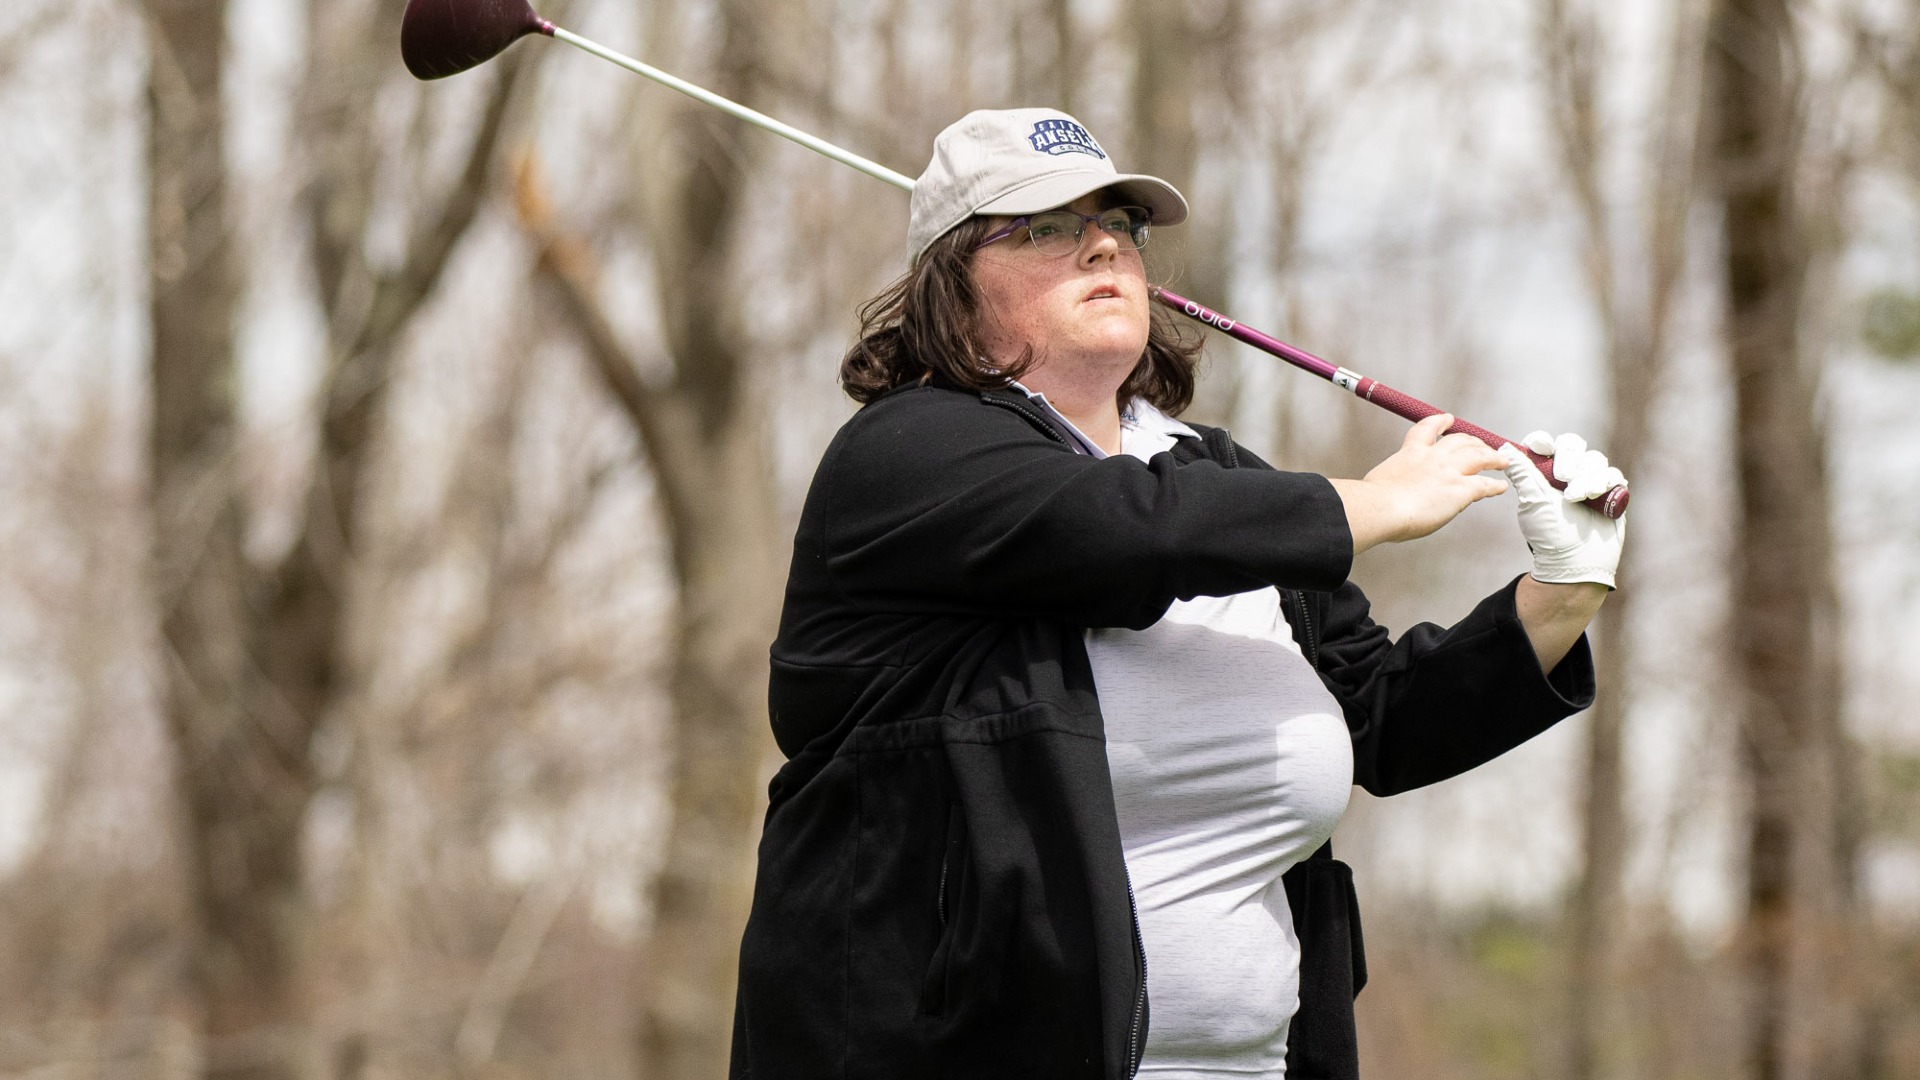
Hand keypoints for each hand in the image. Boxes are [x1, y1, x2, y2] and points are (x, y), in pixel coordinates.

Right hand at [1332, 414, 1509, 553]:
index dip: (1440, 422)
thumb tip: (1376, 496)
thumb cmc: (1371, 502)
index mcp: (1410, 453)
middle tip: (1482, 445)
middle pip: (1460, 440)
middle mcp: (1432, 457)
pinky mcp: (1460, 490)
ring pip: (1479, 456)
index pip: (1427, 429)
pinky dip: (1494, 486)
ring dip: (1493, 457)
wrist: (1380, 507)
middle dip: (1473, 441)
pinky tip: (1501, 487)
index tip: (1448, 419)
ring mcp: (1448, 472)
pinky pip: (1484, 485)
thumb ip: (1385, 484)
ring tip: (1502, 460)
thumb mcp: (1376, 483)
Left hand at [1501, 433, 1626, 588]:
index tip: (1541, 445)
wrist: (1576, 560)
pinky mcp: (1611, 492)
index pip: (1546, 444)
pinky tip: (1594, 494)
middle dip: (1569, 459)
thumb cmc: (1549, 533)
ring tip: (1577, 497)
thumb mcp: (1532, 500)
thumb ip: (1521, 473)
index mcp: (1544, 472)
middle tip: (1563, 478)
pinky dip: (1604, 481)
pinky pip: (1612, 474)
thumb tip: (1504, 448)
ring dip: (1586, 476)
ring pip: (1594, 459)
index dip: (1544, 441)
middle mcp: (1569, 474)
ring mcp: (1591, 482)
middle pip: (1573, 445)